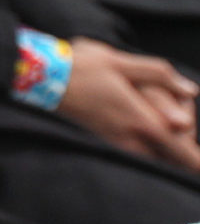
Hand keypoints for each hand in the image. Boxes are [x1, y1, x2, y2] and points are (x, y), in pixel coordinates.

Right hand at [59, 38, 199, 169]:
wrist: (39, 78)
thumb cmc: (79, 66)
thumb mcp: (121, 61)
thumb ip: (159, 74)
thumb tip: (191, 90)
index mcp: (141, 120)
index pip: (182, 152)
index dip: (198, 162)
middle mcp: (130, 139)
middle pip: (171, 158)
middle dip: (185, 146)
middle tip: (183, 119)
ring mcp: (115, 142)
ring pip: (154, 157)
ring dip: (166, 148)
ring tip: (167, 123)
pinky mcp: (103, 141)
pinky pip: (138, 153)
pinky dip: (150, 147)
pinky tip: (143, 126)